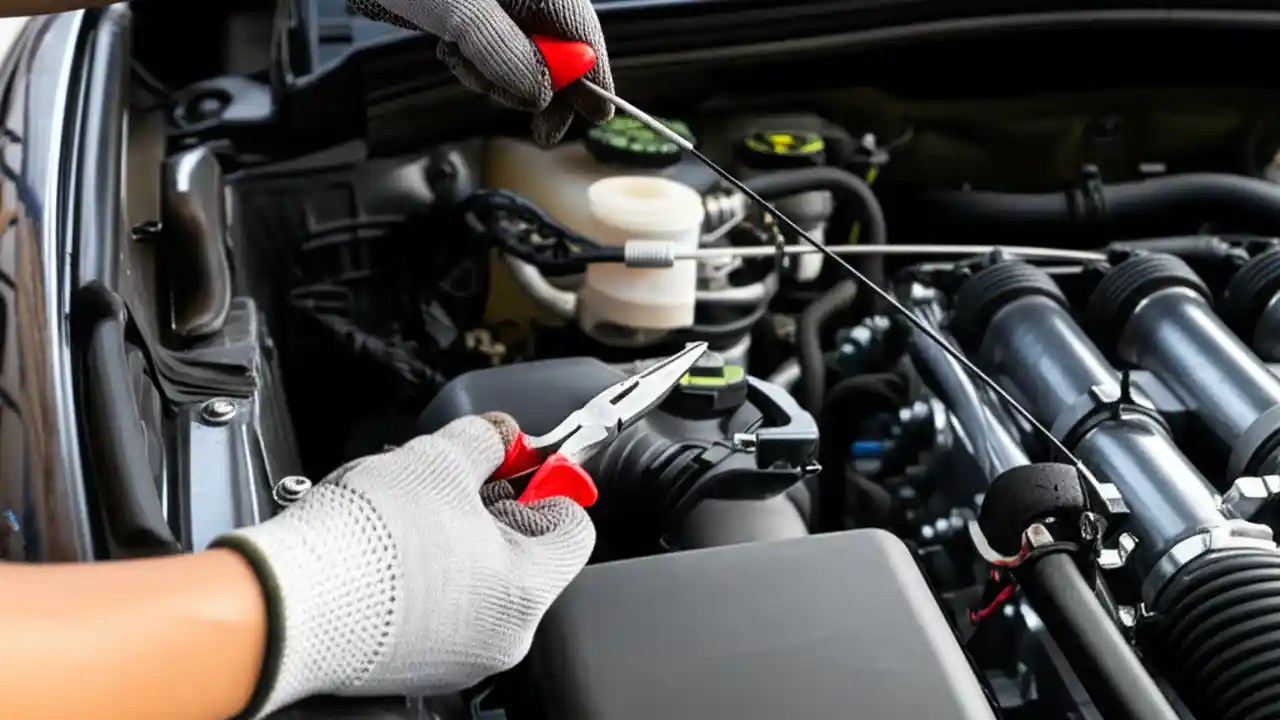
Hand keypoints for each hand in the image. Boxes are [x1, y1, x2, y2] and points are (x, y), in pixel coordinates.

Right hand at [214, 414, 594, 717]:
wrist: (287, 604)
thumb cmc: (366, 541)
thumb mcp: (438, 460)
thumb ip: (485, 440)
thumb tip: (501, 434)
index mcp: (526, 590)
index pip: (575, 530)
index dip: (547, 488)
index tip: (520, 470)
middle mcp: (503, 637)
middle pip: (524, 557)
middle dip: (493, 512)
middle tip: (457, 485)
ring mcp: (459, 659)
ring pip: (480, 584)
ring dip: (457, 542)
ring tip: (413, 513)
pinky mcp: (414, 668)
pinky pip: (441, 613)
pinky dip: (427, 579)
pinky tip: (392, 552)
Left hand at [350, 0, 613, 145]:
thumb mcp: (459, 9)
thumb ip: (502, 52)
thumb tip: (540, 93)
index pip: (581, 31)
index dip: (593, 76)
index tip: (596, 116)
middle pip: (553, 49)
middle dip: (532, 83)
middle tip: (529, 116)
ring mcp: (491, 6)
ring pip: (515, 56)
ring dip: (491, 73)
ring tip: (458, 56)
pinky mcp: (465, 10)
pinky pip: (484, 48)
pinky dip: (472, 60)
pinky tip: (449, 48)